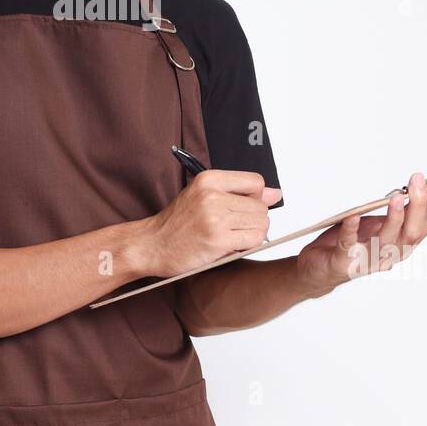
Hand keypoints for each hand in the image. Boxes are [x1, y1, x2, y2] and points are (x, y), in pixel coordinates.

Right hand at [143, 170, 281, 276]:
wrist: (152, 244)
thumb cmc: (177, 222)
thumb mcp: (203, 195)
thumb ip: (239, 192)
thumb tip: (275, 193)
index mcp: (209, 179)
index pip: (256, 182)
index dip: (257, 197)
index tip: (245, 207)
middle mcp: (212, 195)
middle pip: (261, 206)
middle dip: (254, 220)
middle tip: (235, 227)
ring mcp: (215, 218)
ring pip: (261, 224)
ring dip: (252, 234)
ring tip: (232, 237)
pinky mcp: (218, 240)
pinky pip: (253, 241)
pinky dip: (247, 246)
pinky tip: (230, 246)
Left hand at [295, 169, 426, 295]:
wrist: (321, 269)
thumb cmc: (352, 242)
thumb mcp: (378, 224)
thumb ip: (396, 212)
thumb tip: (413, 186)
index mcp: (403, 243)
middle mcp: (391, 254)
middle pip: (413, 232)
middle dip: (419, 204)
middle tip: (418, 179)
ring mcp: (369, 260)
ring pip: (388, 241)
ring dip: (395, 218)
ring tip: (397, 198)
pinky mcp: (345, 262)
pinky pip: (349, 244)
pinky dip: (351, 230)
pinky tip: (353, 216)